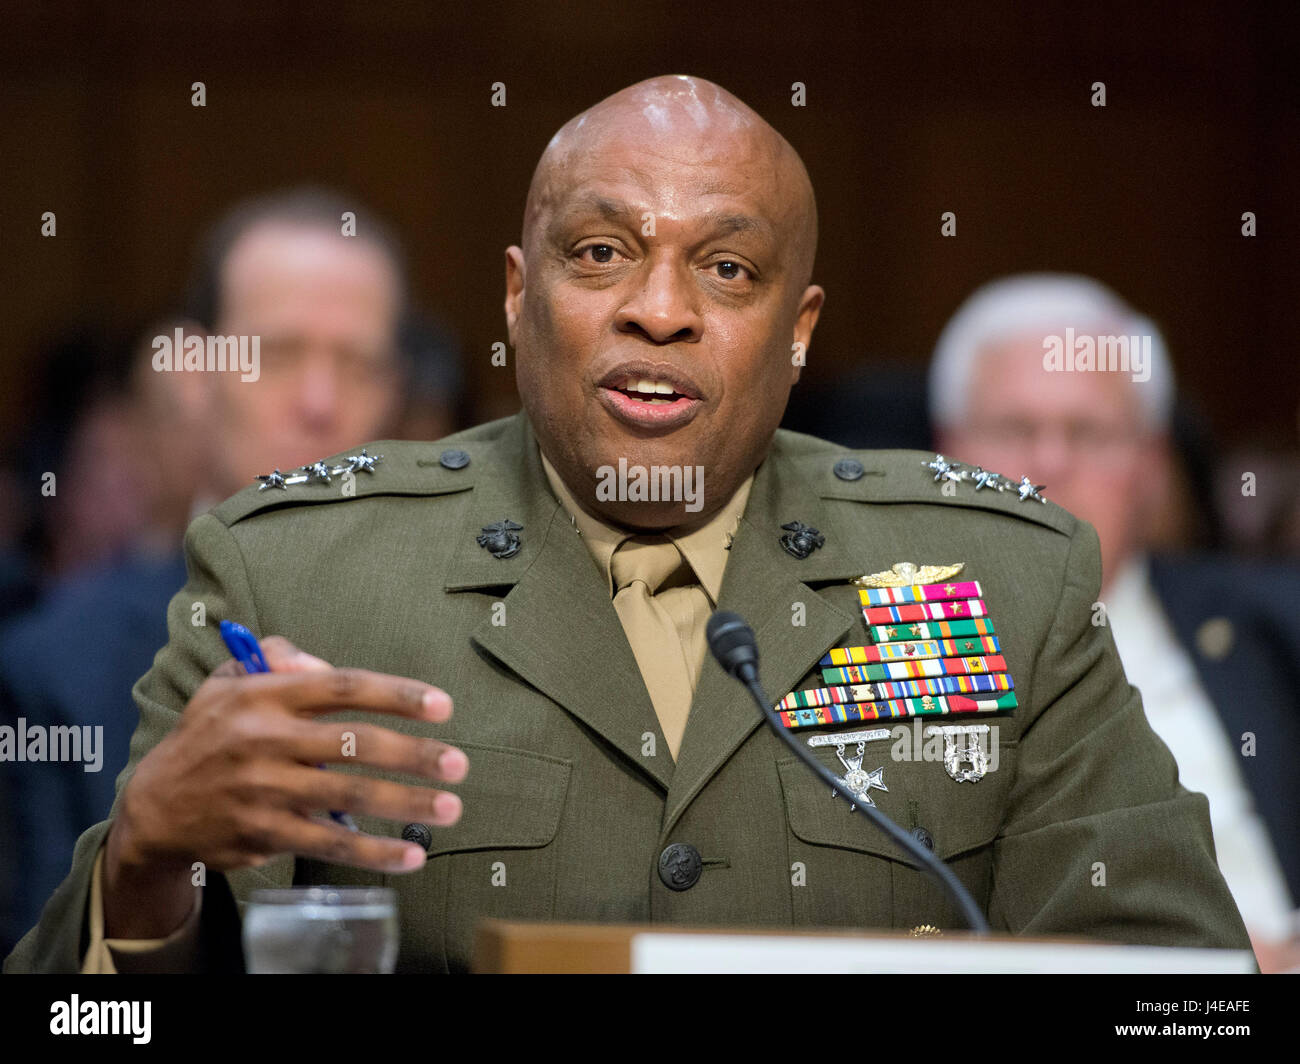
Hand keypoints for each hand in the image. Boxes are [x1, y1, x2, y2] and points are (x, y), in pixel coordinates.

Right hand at [103, 636, 465, 937]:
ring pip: (347, 796)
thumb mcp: (227, 681)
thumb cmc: (208, 735)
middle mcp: (266, 741)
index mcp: (264, 697)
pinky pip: (327, 844)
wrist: (154, 808)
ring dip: (404, 804)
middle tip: (458, 764)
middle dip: (412, 755)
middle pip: (353, 744)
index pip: (342, 688)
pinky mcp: (264, 833)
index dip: (396, 695)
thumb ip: (277, 657)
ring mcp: (264, 790)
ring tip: (450, 808)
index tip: (443, 706)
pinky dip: (372, 853)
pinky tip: (411, 856)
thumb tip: (323, 663)